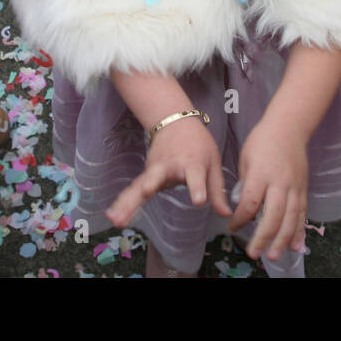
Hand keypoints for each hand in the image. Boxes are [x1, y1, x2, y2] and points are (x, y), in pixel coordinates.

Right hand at [106, 116, 231, 227]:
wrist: (175, 121)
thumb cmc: (198, 145)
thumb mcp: (213, 164)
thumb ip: (217, 191)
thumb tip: (226, 214)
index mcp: (192, 163)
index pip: (195, 176)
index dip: (198, 187)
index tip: (199, 200)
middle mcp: (170, 166)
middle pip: (159, 176)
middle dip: (151, 184)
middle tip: (145, 192)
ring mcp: (154, 169)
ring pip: (139, 185)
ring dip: (127, 201)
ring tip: (117, 219)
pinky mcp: (145, 174)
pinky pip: (133, 190)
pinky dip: (122, 202)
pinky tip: (113, 217)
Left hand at [227, 119, 308, 262]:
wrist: (288, 127)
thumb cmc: (262, 141)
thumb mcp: (246, 159)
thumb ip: (246, 185)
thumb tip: (244, 208)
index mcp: (261, 174)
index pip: (250, 203)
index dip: (240, 219)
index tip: (232, 227)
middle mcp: (279, 183)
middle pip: (272, 216)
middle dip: (262, 237)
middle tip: (253, 254)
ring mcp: (294, 187)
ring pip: (290, 218)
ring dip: (282, 240)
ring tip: (273, 256)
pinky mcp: (303, 189)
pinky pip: (302, 213)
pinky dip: (299, 231)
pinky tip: (297, 246)